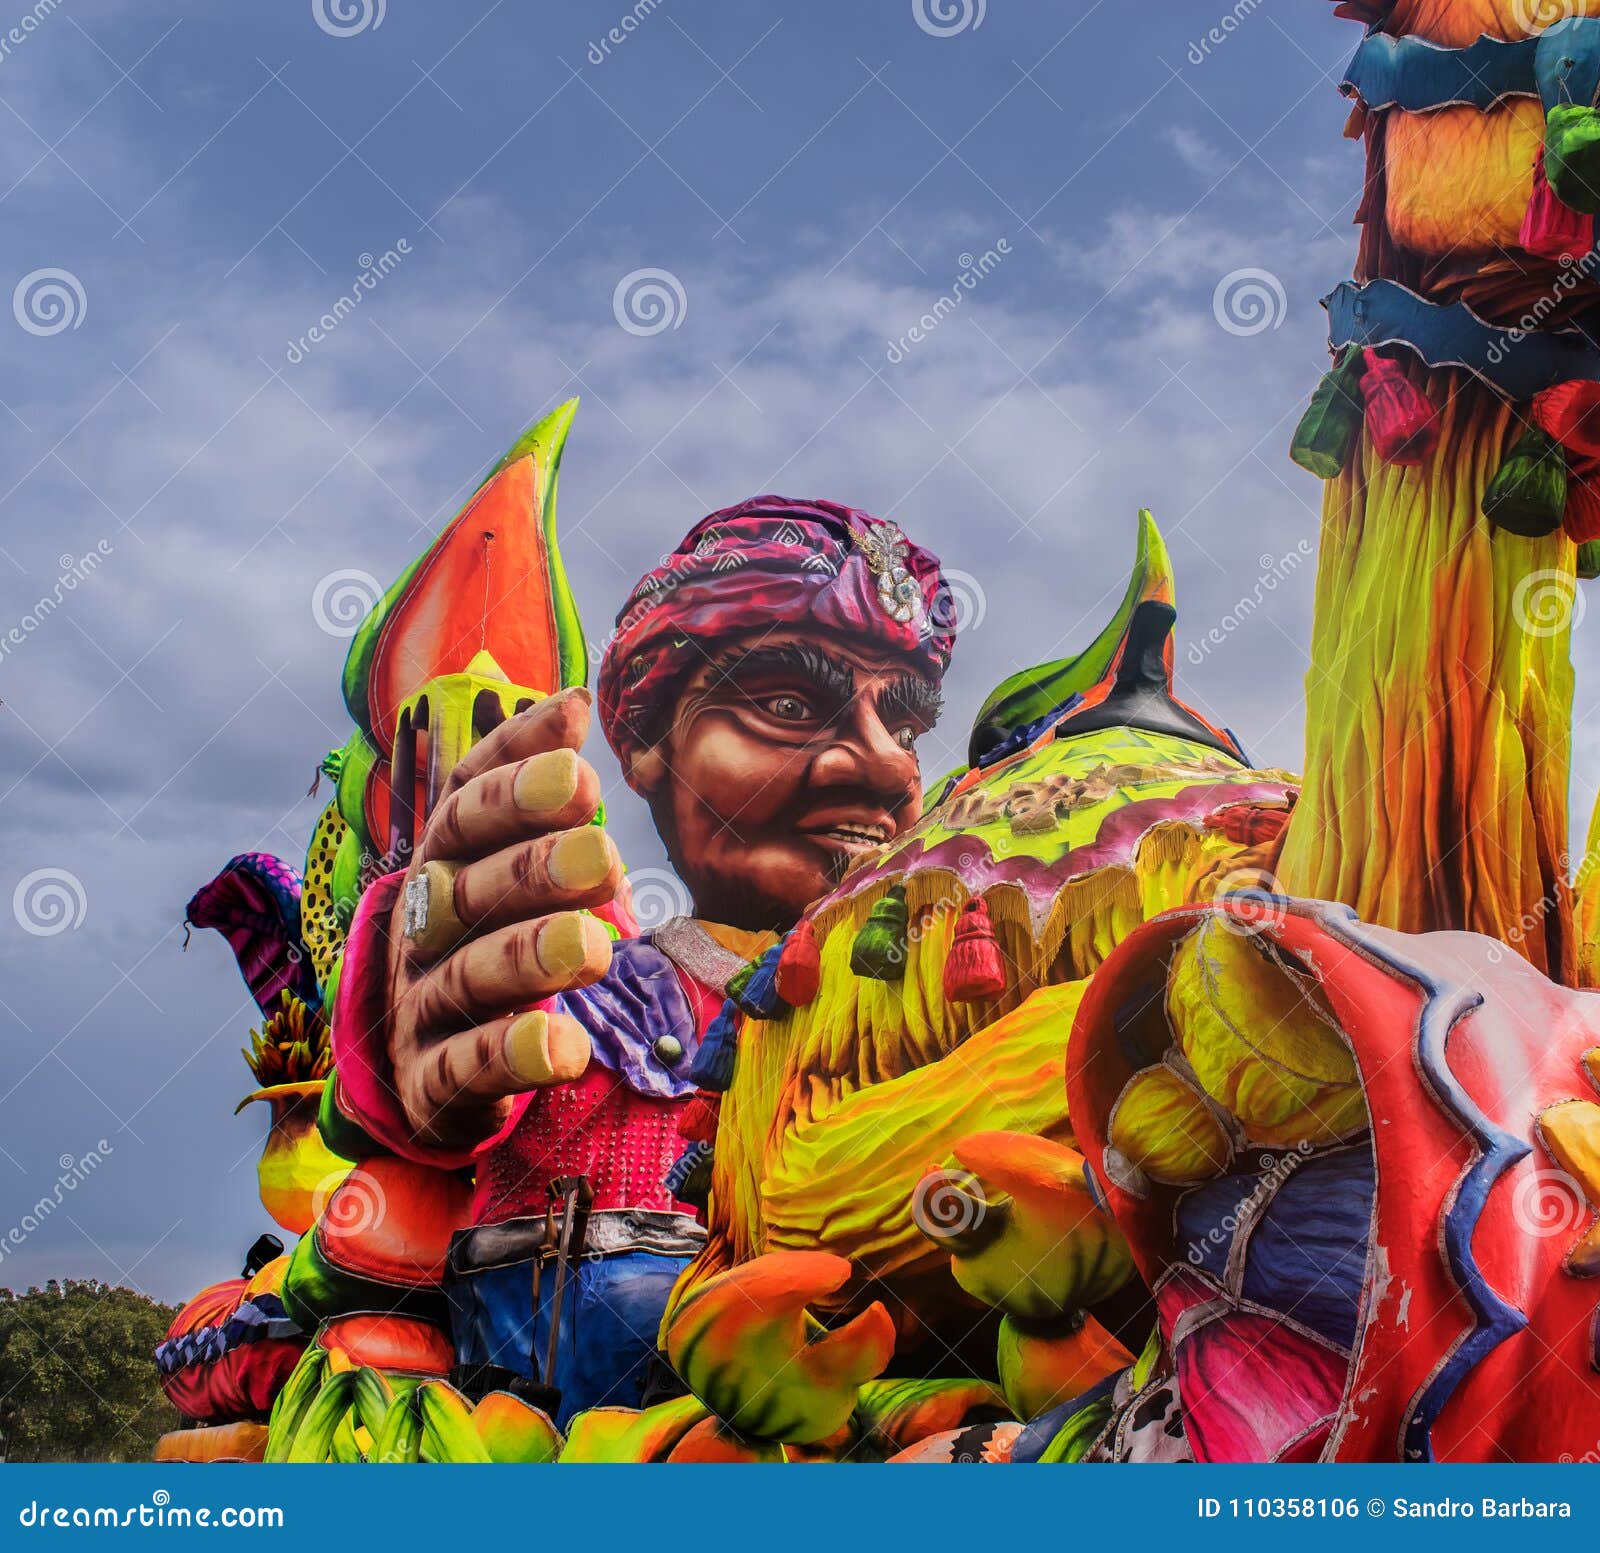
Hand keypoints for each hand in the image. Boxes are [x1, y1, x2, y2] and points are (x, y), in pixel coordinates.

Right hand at [382, 687, 621, 1150]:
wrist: (416, 1050)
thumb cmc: (488, 929)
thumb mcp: (508, 854)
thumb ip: (540, 787)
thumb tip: (577, 697)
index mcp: (446, 857)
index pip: (467, 806)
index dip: (514, 783)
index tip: (577, 765)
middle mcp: (424, 923)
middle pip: (469, 887)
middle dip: (533, 868)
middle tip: (603, 860)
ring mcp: (422, 1002)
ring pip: (469, 974)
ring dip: (529, 957)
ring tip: (595, 948)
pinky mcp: (432, 1081)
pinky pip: (465, 1067)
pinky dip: (511, 1055)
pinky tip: (566, 1048)